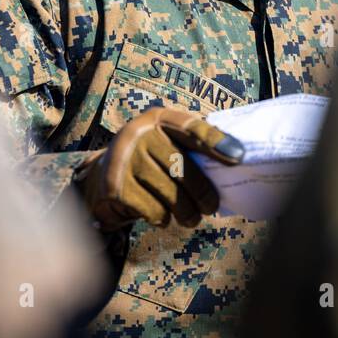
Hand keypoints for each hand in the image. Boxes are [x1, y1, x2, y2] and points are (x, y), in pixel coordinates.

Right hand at [74, 107, 243, 230]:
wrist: (99, 177)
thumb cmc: (148, 161)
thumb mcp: (165, 144)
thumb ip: (191, 149)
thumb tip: (233, 163)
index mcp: (158, 119)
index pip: (190, 128)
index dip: (215, 142)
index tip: (238, 157)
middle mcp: (138, 134)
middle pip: (181, 167)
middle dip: (202, 192)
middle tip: (211, 208)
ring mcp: (124, 159)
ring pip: (169, 193)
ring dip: (186, 212)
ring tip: (191, 218)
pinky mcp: (115, 187)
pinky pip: (152, 209)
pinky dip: (162, 218)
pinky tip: (162, 215)